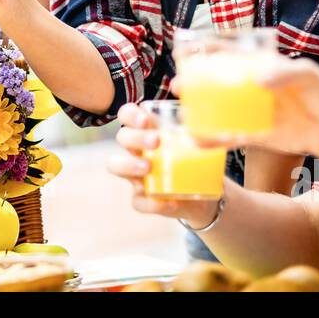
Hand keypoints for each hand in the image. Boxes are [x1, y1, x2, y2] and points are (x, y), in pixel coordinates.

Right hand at [107, 103, 221, 225]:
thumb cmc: (195, 156)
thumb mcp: (198, 139)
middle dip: (136, 138)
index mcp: (146, 130)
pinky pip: (138, 202)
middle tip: (156, 142)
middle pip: (123, 137)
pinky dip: (153, 204)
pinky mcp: (142, 199)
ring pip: (115, 165)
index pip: (127, 115)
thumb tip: (192, 113)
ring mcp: (135, 175)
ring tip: (148, 167)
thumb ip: (196, 126)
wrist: (202, 190)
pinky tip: (169, 202)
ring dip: (129, 165)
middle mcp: (135, 150)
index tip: (146, 120)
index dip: (130, 115)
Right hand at [176, 57, 318, 157]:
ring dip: (199, 113)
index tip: (187, 52)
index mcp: (262, 67)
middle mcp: (253, 89)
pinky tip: (197, 142)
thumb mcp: (309, 76)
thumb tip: (258, 79)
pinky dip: (214, 140)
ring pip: (220, 112)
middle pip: (217, 83)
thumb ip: (286, 73)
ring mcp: (254, 113)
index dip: (208, 52)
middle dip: (195, 84)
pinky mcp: (258, 136)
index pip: (230, 55)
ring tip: (180, 115)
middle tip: (176, 86)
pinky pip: (231, 137)